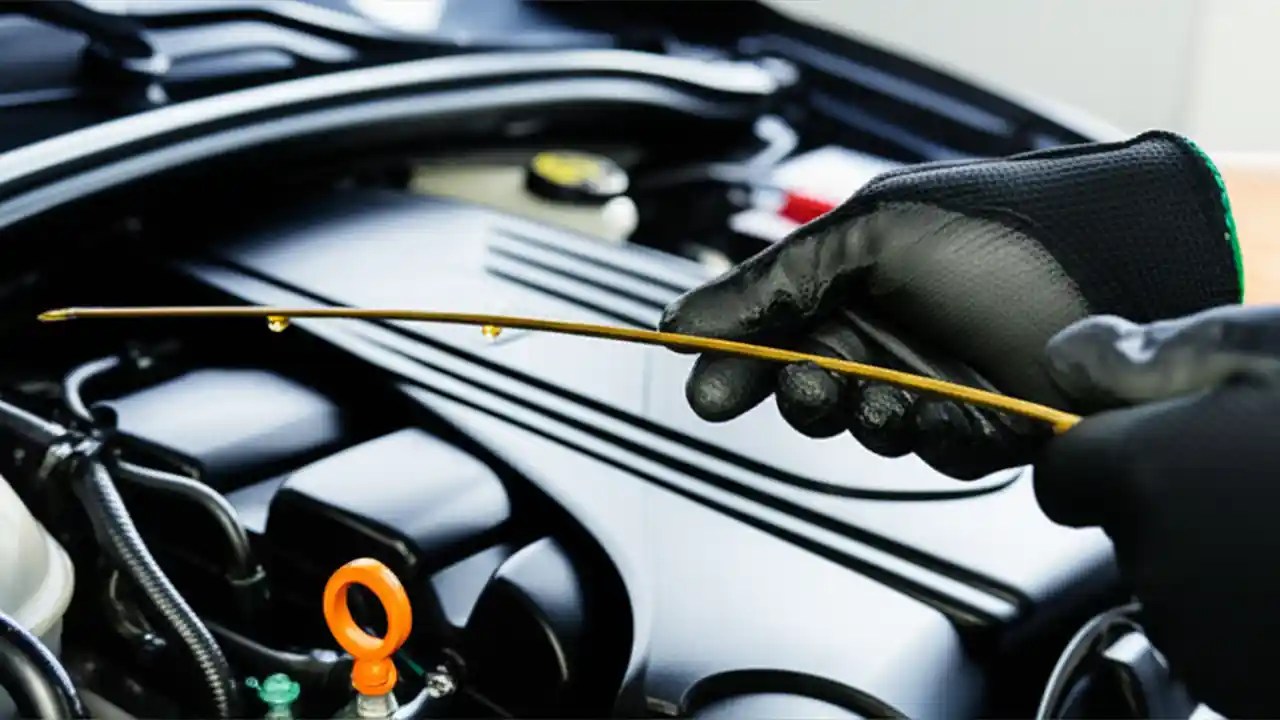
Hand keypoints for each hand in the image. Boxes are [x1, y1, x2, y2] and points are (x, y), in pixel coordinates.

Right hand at [660, 130, 1241, 478]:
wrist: (1108, 268)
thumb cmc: (993, 230)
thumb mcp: (865, 238)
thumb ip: (769, 285)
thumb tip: (681, 322)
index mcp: (850, 282)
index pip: (768, 333)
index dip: (735, 364)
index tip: (707, 388)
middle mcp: (885, 334)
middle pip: (804, 391)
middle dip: (800, 395)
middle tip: (812, 381)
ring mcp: (930, 382)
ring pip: (860, 428)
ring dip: (865, 413)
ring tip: (892, 388)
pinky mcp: (977, 429)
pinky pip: (925, 450)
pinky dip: (926, 431)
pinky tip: (947, 405)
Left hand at [1036, 305, 1279, 717]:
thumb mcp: (1276, 351)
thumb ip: (1162, 353)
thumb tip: (1067, 362)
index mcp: (1147, 475)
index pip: (1064, 472)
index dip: (1107, 456)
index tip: (1165, 447)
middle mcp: (1156, 565)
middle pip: (1128, 530)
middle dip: (1178, 507)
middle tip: (1268, 483)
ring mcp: (1203, 642)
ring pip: (1178, 590)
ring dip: (1224, 565)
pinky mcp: (1245, 692)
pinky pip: (1226, 646)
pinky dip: (1259, 622)